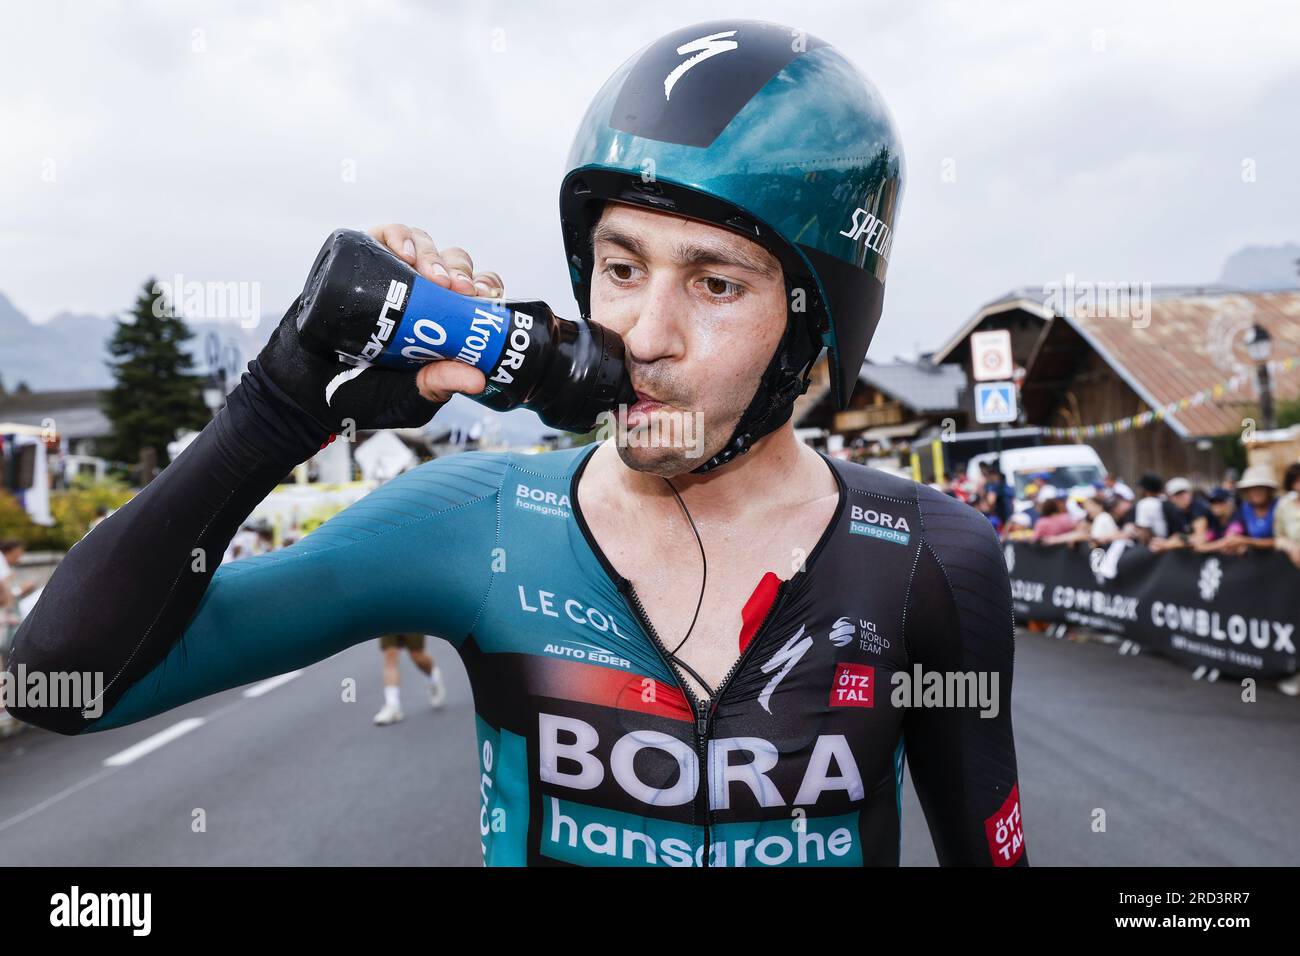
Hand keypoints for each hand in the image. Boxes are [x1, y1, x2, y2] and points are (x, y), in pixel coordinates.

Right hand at [253, 224, 503, 434]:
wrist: (303, 391)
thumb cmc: (361, 396)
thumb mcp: (409, 398)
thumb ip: (438, 386)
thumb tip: (478, 378)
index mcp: (440, 321)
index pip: (474, 293)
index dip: (486, 288)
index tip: (486, 298)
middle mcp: (419, 293)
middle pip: (452, 264)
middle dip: (461, 271)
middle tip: (459, 290)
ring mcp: (389, 274)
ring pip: (423, 245)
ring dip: (433, 255)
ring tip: (432, 277)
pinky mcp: (359, 261)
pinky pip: (384, 235)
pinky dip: (399, 236)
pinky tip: (405, 252)